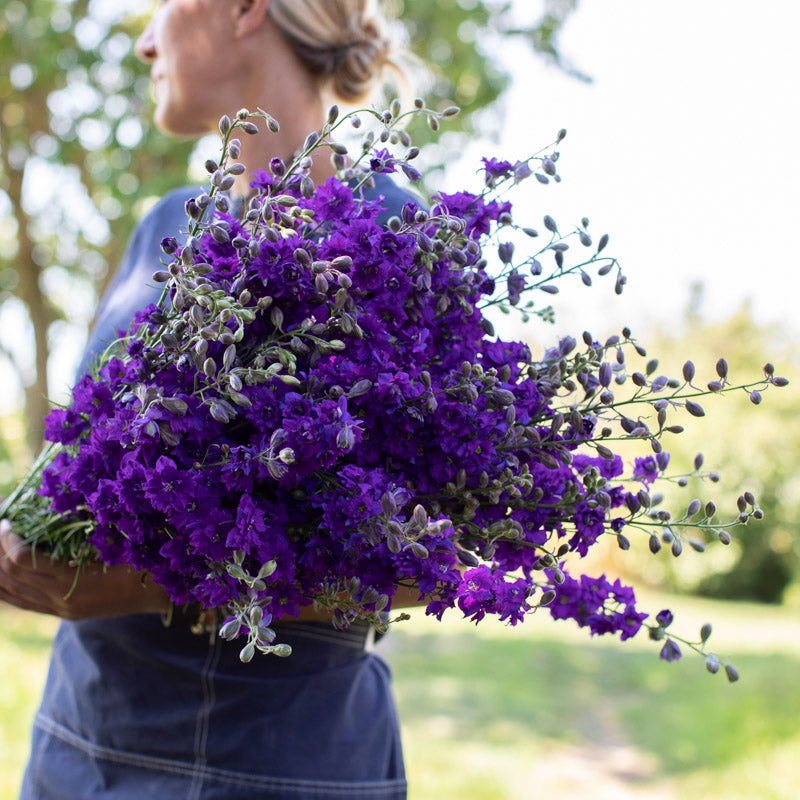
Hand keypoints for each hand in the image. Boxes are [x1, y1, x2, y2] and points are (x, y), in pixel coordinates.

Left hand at [0, 520, 169, 619]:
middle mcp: (61, 599)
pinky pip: (19, 602)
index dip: (8, 538)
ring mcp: (60, 608)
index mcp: (74, 581)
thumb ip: (84, 527)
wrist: (158, 594)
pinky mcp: (60, 612)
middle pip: (9, 574)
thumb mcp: (116, 540)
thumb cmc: (143, 558)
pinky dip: (2, 586)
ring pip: (9, 591)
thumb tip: (54, 503)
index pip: (22, 561)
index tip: (7, 519)